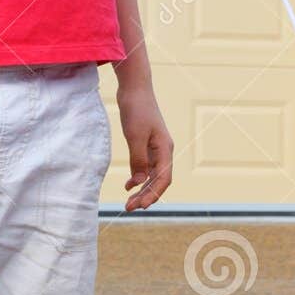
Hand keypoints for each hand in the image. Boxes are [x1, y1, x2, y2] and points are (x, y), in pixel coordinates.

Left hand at [116, 85, 172, 210]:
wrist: (134, 87)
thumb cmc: (136, 109)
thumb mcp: (135, 136)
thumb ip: (138, 160)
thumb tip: (140, 182)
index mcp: (164, 148)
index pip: (164, 178)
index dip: (153, 194)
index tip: (141, 206)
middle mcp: (163, 149)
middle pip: (158, 179)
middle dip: (146, 195)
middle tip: (129, 207)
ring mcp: (155, 146)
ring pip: (152, 174)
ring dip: (142, 188)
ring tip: (129, 201)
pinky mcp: (146, 142)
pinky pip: (146, 166)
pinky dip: (138, 177)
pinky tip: (129, 184)